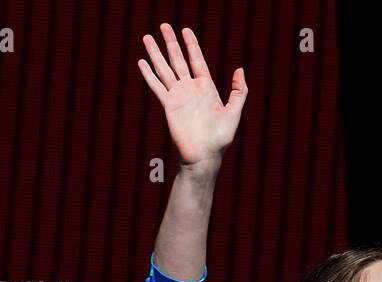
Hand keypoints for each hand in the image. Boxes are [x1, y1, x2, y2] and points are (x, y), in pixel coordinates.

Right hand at [138, 24, 246, 169]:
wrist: (204, 155)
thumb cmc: (220, 137)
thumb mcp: (234, 112)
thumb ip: (239, 91)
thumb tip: (239, 69)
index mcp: (206, 88)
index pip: (197, 60)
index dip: (191, 45)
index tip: (186, 30)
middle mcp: (190, 89)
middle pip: (178, 60)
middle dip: (171, 42)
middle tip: (164, 25)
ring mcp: (178, 96)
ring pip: (164, 69)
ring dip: (155, 53)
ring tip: (147, 37)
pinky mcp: (168, 106)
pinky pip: (157, 87)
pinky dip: (149, 75)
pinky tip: (142, 62)